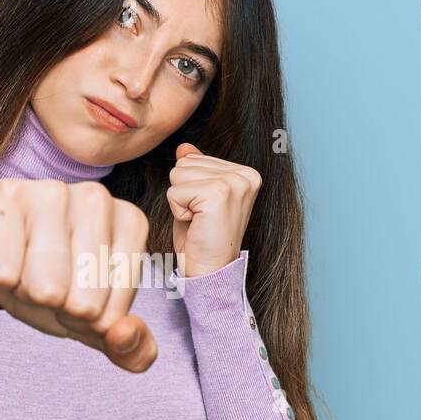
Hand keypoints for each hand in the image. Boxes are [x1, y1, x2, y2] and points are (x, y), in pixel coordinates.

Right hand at [0, 178, 157, 371]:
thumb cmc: (45, 279)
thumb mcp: (90, 319)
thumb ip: (126, 344)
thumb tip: (125, 337)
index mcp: (129, 223)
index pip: (116, 308)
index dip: (88, 321)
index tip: (75, 296)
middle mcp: (97, 199)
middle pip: (84, 301)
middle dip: (59, 311)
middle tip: (46, 285)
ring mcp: (50, 191)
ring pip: (46, 287)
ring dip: (28, 296)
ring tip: (23, 272)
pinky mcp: (4, 197)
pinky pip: (5, 271)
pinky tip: (0, 259)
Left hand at [167, 143, 261, 276]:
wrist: (210, 272)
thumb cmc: (203, 239)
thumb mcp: (198, 199)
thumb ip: (196, 170)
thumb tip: (184, 147)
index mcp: (246, 173)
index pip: (194, 159)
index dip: (189, 188)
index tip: (207, 211)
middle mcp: (245, 175)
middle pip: (184, 164)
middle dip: (183, 193)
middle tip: (202, 218)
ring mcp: (235, 183)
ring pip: (178, 174)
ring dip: (180, 201)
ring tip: (199, 220)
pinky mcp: (218, 194)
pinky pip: (174, 191)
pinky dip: (177, 211)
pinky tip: (196, 224)